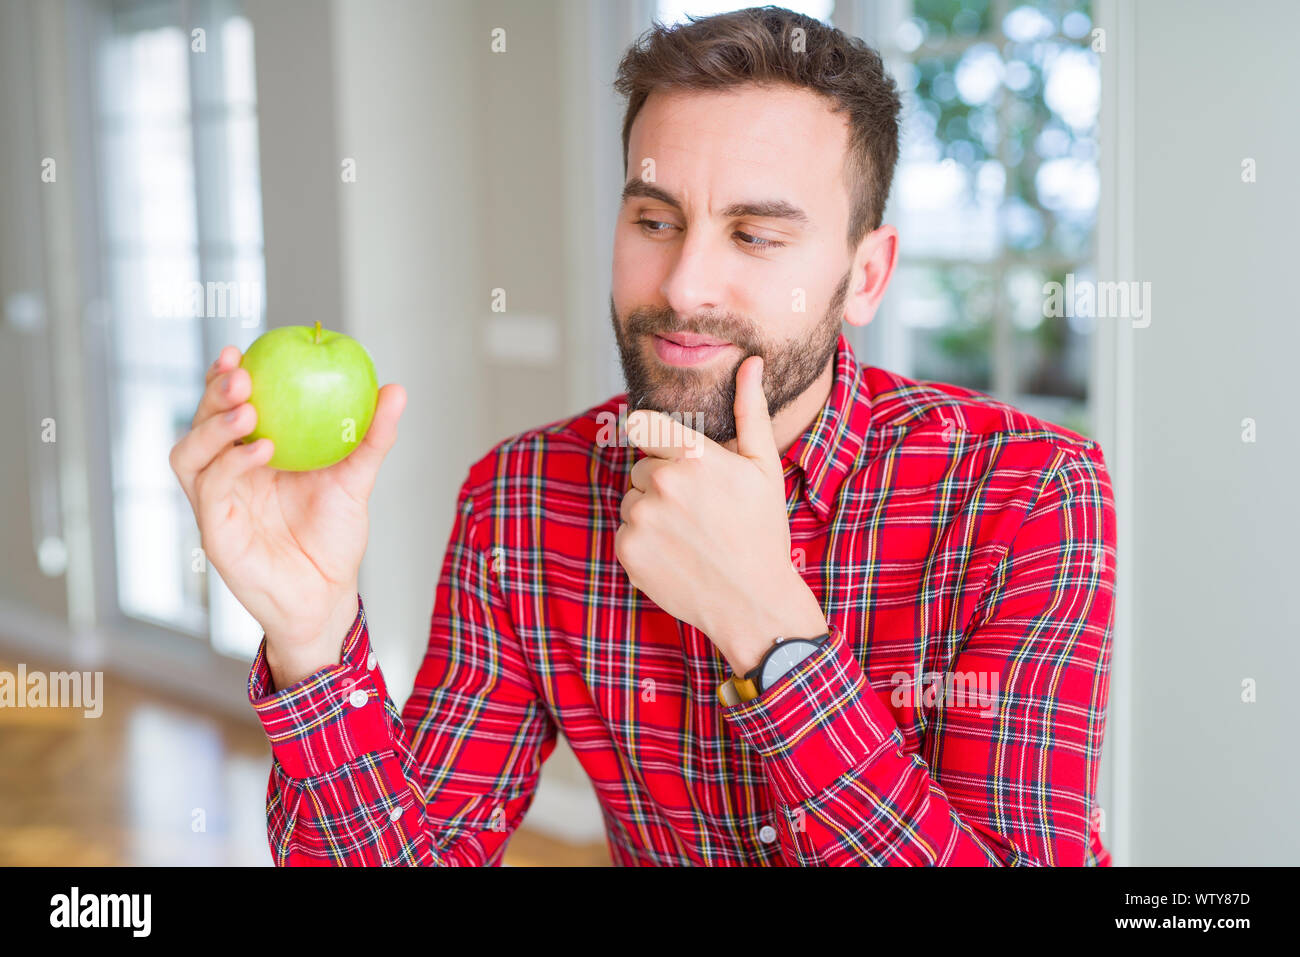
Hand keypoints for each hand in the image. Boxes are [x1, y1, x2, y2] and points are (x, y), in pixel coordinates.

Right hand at [168, 345, 405, 683]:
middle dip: (213, 393)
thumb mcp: (356, 479)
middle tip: (241, 373)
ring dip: (213, 426)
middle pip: (200, 422)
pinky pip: (210, 490)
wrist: (329, 596)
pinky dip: (232, 464)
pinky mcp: (215, 533)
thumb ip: (371, 437)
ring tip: (249, 409)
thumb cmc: (336, 537)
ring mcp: (215, 504)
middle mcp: (225, 475)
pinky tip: (263, 450)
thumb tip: (395, 388)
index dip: (226, 376)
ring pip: (189, 453)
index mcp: (250, 455)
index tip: (243, 349)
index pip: (226, 407)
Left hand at [615, 355, 826, 674]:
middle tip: (698, 510)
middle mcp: (662, 483)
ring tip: (690, 534)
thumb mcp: (763, 466)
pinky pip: (625, 532)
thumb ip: (750, 410)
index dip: (654, 441)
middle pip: (640, 468)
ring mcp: (641, 519)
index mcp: (693, 456)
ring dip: (652, 513)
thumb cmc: (763, 530)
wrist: (753, 601)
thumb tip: (749, 362)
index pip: (640, 426)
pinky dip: (643, 543)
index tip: (669, 457)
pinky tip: (676, 554)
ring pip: (632, 501)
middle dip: (661, 483)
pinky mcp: (627, 550)